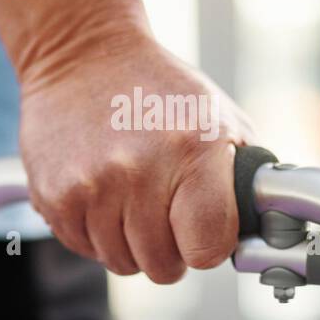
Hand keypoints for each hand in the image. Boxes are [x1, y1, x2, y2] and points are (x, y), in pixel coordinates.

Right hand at [19, 28, 254, 282]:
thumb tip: (264, 231)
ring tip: (130, 196)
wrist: (83, 54)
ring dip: (129, 241)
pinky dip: (95, 233)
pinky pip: (84, 248)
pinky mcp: (55, 194)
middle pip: (163, 265)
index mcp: (192, 152)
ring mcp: (92, 185)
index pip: (207, 249)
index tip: (202, 228)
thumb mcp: (220, 117)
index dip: (208, 245)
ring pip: (121, 262)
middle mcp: (139, 171)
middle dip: (169, 248)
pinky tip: (100, 194)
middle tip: (164, 210)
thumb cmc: (160, 88)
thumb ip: (244, 178)